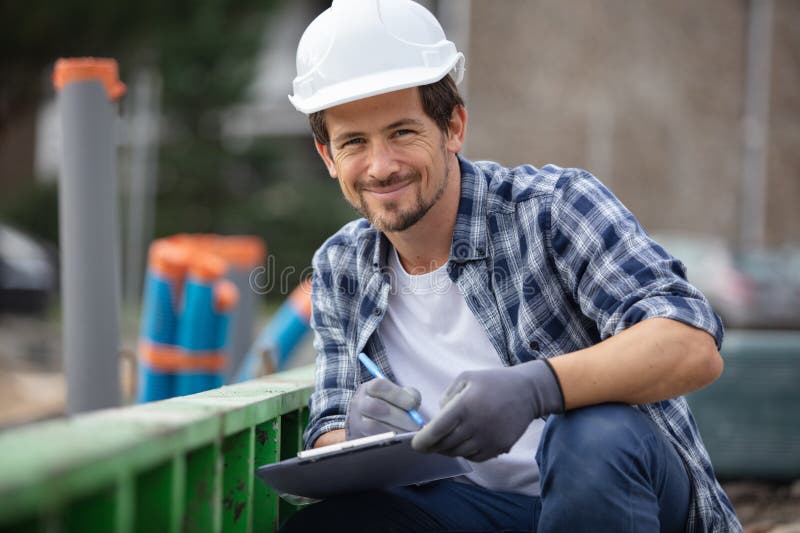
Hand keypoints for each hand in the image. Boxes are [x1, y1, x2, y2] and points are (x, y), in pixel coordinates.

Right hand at [345, 379, 421, 438]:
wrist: (369, 420)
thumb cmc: (391, 405)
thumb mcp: (400, 395)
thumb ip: (409, 396)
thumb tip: (414, 409)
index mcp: (369, 387)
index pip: (379, 386)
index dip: (397, 395)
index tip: (413, 404)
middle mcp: (359, 402)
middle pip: (374, 406)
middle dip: (398, 416)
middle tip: (415, 424)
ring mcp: (356, 420)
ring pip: (371, 425)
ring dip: (394, 430)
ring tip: (409, 433)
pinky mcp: (357, 437)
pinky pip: (372, 440)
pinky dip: (389, 440)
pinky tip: (401, 439)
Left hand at [411, 360, 563, 461]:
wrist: (528, 392)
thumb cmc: (493, 382)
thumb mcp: (466, 378)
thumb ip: (447, 397)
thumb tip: (438, 417)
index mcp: (464, 406)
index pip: (436, 431)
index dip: (422, 441)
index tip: (415, 445)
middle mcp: (475, 426)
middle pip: (445, 446)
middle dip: (433, 446)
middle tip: (428, 443)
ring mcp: (488, 439)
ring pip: (459, 453)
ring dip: (448, 449)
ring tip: (446, 441)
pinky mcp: (499, 447)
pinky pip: (475, 457)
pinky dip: (465, 453)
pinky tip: (464, 442)